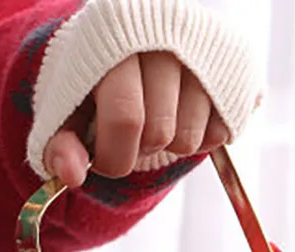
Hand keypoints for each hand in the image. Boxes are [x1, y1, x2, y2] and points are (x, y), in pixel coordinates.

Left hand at [43, 52, 229, 188]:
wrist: (127, 40)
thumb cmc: (92, 82)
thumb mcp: (65, 109)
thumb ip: (60, 144)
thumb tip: (71, 176)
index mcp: (115, 37)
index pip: (125, 119)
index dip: (114, 156)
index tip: (105, 157)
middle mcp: (165, 31)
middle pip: (159, 133)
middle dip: (140, 150)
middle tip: (132, 134)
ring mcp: (204, 46)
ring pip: (191, 137)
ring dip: (170, 146)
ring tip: (159, 120)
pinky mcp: (233, 63)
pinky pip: (221, 131)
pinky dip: (201, 138)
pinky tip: (184, 116)